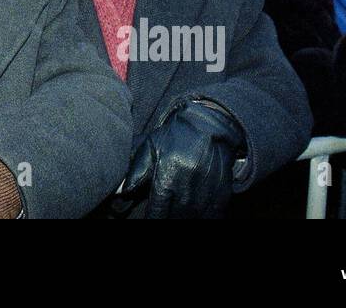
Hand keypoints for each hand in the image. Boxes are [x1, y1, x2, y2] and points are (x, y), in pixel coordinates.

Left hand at [121, 100, 245, 217]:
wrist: (208, 126)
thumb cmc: (175, 137)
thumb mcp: (151, 147)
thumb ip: (136, 171)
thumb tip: (123, 192)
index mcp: (168, 177)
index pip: (157, 211)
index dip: (153, 217)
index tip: (151, 217)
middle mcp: (187, 188)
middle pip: (175, 217)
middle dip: (168, 218)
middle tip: (163, 215)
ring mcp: (207, 193)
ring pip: (193, 218)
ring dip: (184, 218)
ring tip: (177, 214)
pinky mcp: (222, 194)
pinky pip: (213, 215)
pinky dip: (205, 217)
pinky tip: (196, 214)